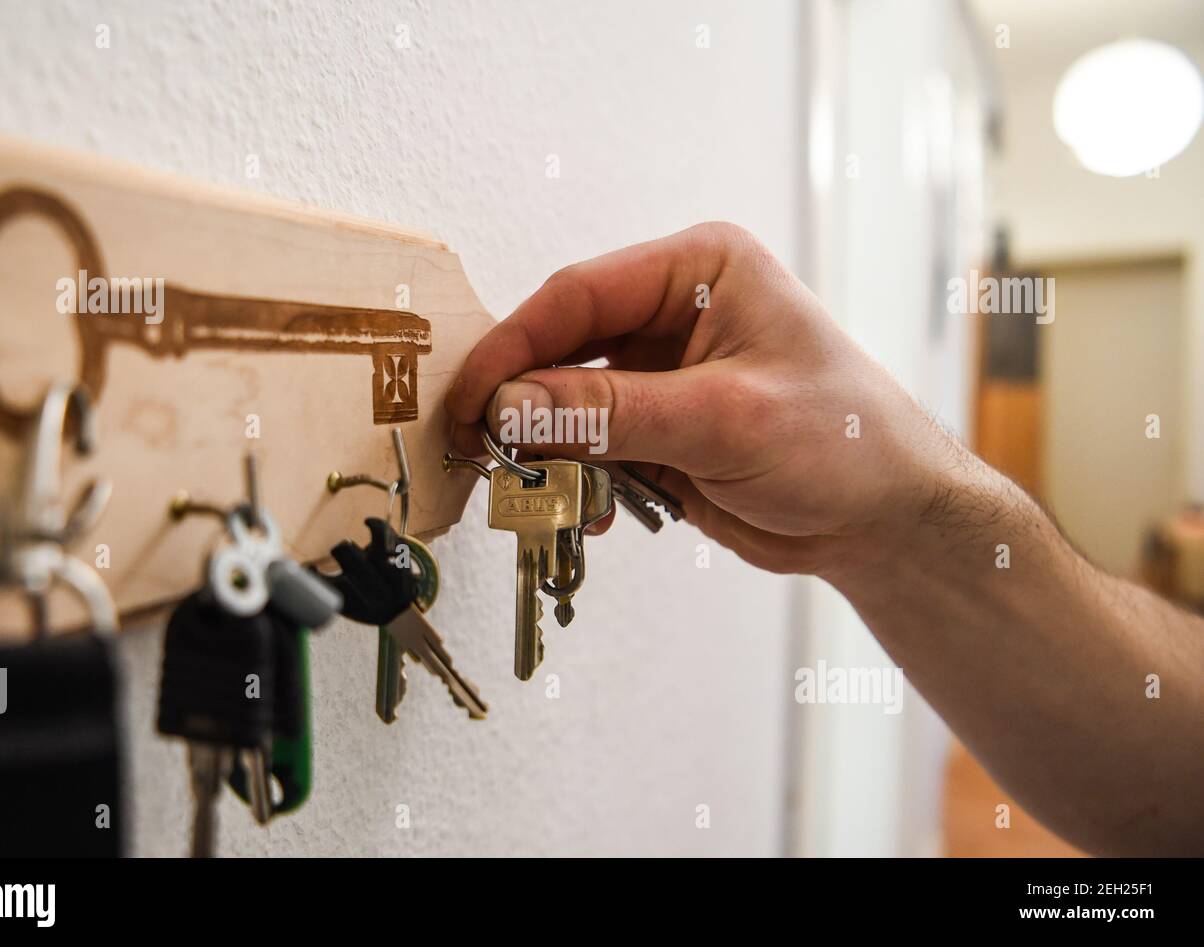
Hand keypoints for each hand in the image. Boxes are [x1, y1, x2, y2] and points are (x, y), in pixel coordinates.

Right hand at [445, 222, 964, 579]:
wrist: (885, 521)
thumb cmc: (846, 443)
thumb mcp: (726, 420)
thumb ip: (612, 413)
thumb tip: (512, 407)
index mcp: (699, 270)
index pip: (580, 295)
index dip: (515, 347)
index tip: (473, 399)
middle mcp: (674, 312)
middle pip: (564, 347)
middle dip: (523, 403)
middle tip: (483, 451)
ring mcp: (663, 375)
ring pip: (568, 403)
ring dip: (547, 450)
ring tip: (534, 490)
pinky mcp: (658, 430)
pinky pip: (590, 448)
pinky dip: (575, 479)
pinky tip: (585, 508)